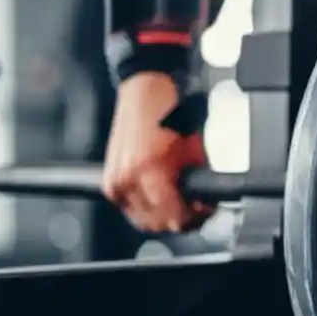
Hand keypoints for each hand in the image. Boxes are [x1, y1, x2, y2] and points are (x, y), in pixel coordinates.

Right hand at [103, 72, 211, 231]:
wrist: (145, 93)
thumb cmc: (169, 113)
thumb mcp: (194, 151)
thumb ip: (199, 182)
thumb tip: (204, 202)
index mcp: (149, 170)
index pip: (173, 216)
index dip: (195, 217)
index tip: (206, 211)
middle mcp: (127, 179)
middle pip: (156, 223)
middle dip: (181, 221)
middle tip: (197, 211)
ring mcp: (115, 181)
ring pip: (142, 220)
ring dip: (164, 217)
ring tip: (182, 206)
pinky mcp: (110, 181)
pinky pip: (130, 208)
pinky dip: (147, 208)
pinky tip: (162, 198)